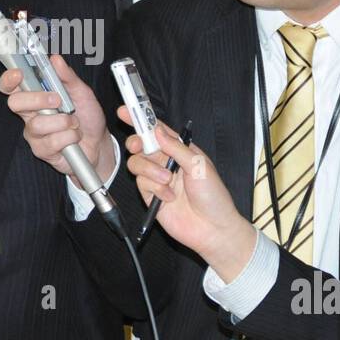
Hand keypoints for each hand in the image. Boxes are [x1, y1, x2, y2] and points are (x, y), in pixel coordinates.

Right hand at [0, 54, 115, 188]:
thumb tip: (55, 59)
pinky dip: (69, 136)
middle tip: (58, 100)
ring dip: (63, 122)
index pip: (12, 86)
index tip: (18, 74)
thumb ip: (68, 76)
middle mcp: (30, 114)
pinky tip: (74, 137)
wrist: (98, 143)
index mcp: (35, 96)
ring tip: (74, 122)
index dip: (9, 79)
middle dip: (38, 99)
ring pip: (38, 124)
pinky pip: (51, 141)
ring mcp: (34, 133)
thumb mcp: (82, 92)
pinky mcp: (41, 150)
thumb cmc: (87, 116)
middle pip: (15, 103)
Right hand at [121, 111, 256, 281]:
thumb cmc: (214, 196)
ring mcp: (157, 178)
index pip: (157, 129)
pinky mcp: (150, 195)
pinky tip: (168, 198)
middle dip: (137, 143)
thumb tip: (157, 131)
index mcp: (180, 149)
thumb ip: (176, 148)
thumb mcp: (199, 166)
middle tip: (140, 147)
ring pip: (137, 163)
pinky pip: (141, 183)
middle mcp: (167, 161)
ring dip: (151, 171)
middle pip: (141, 144)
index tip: (125, 110)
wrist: (212, 229)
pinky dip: (154, 189)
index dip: (140, 118)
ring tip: (167, 182)